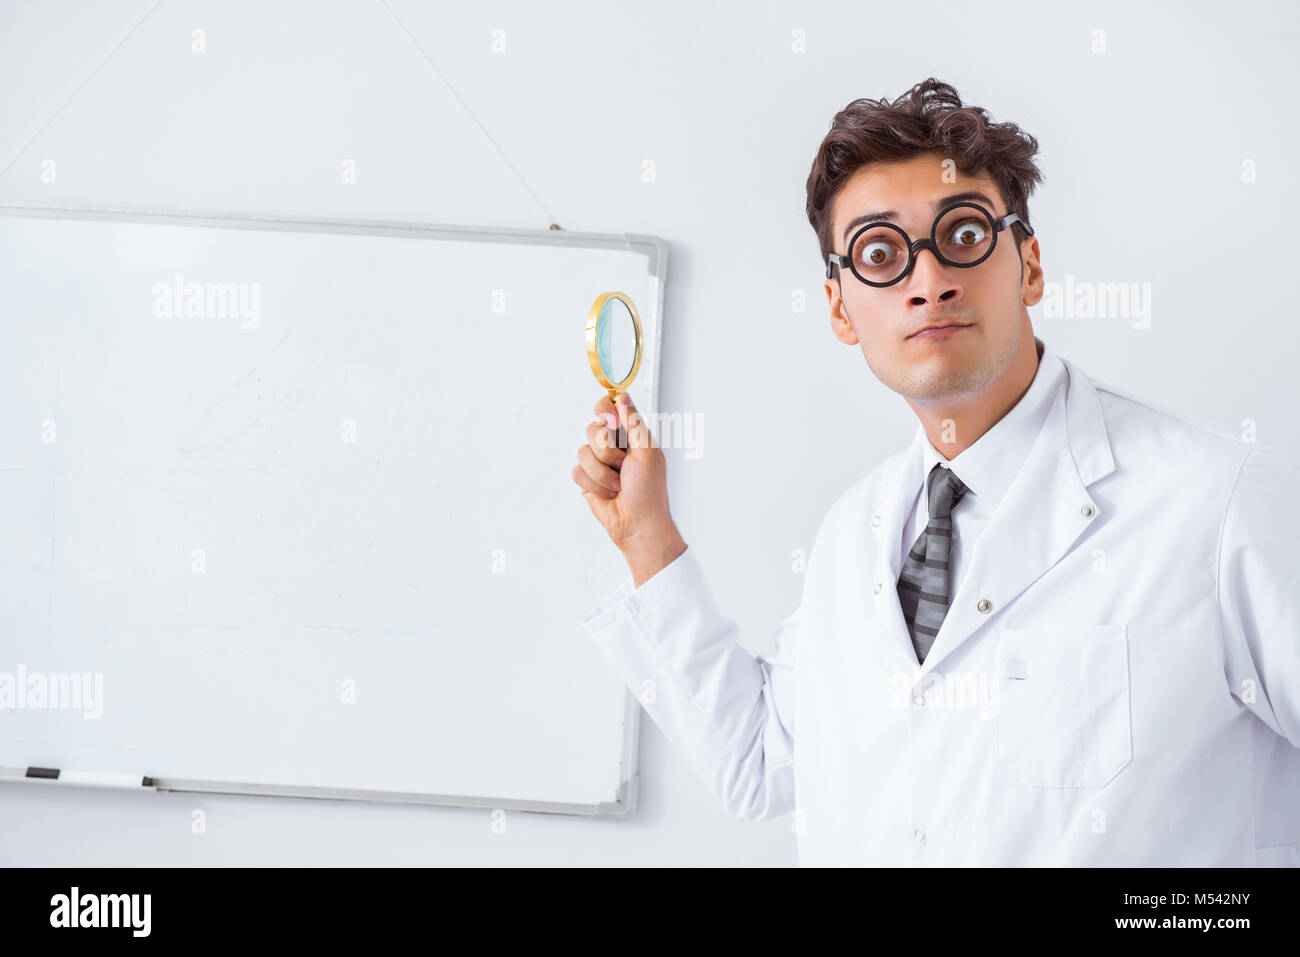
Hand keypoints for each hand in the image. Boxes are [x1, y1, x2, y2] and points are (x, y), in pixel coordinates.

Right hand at [573, 392, 685, 585]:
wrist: (637, 524)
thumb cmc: (649, 490)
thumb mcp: (647, 452)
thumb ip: (634, 423)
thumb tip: (623, 396)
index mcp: (630, 434)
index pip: (608, 407)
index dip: (605, 412)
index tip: (612, 423)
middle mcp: (612, 445)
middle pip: (592, 428)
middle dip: (607, 451)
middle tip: (622, 465)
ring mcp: (598, 462)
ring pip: (582, 451)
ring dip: (602, 473)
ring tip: (617, 485)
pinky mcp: (586, 479)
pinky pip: (576, 471)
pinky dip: (593, 485)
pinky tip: (607, 494)